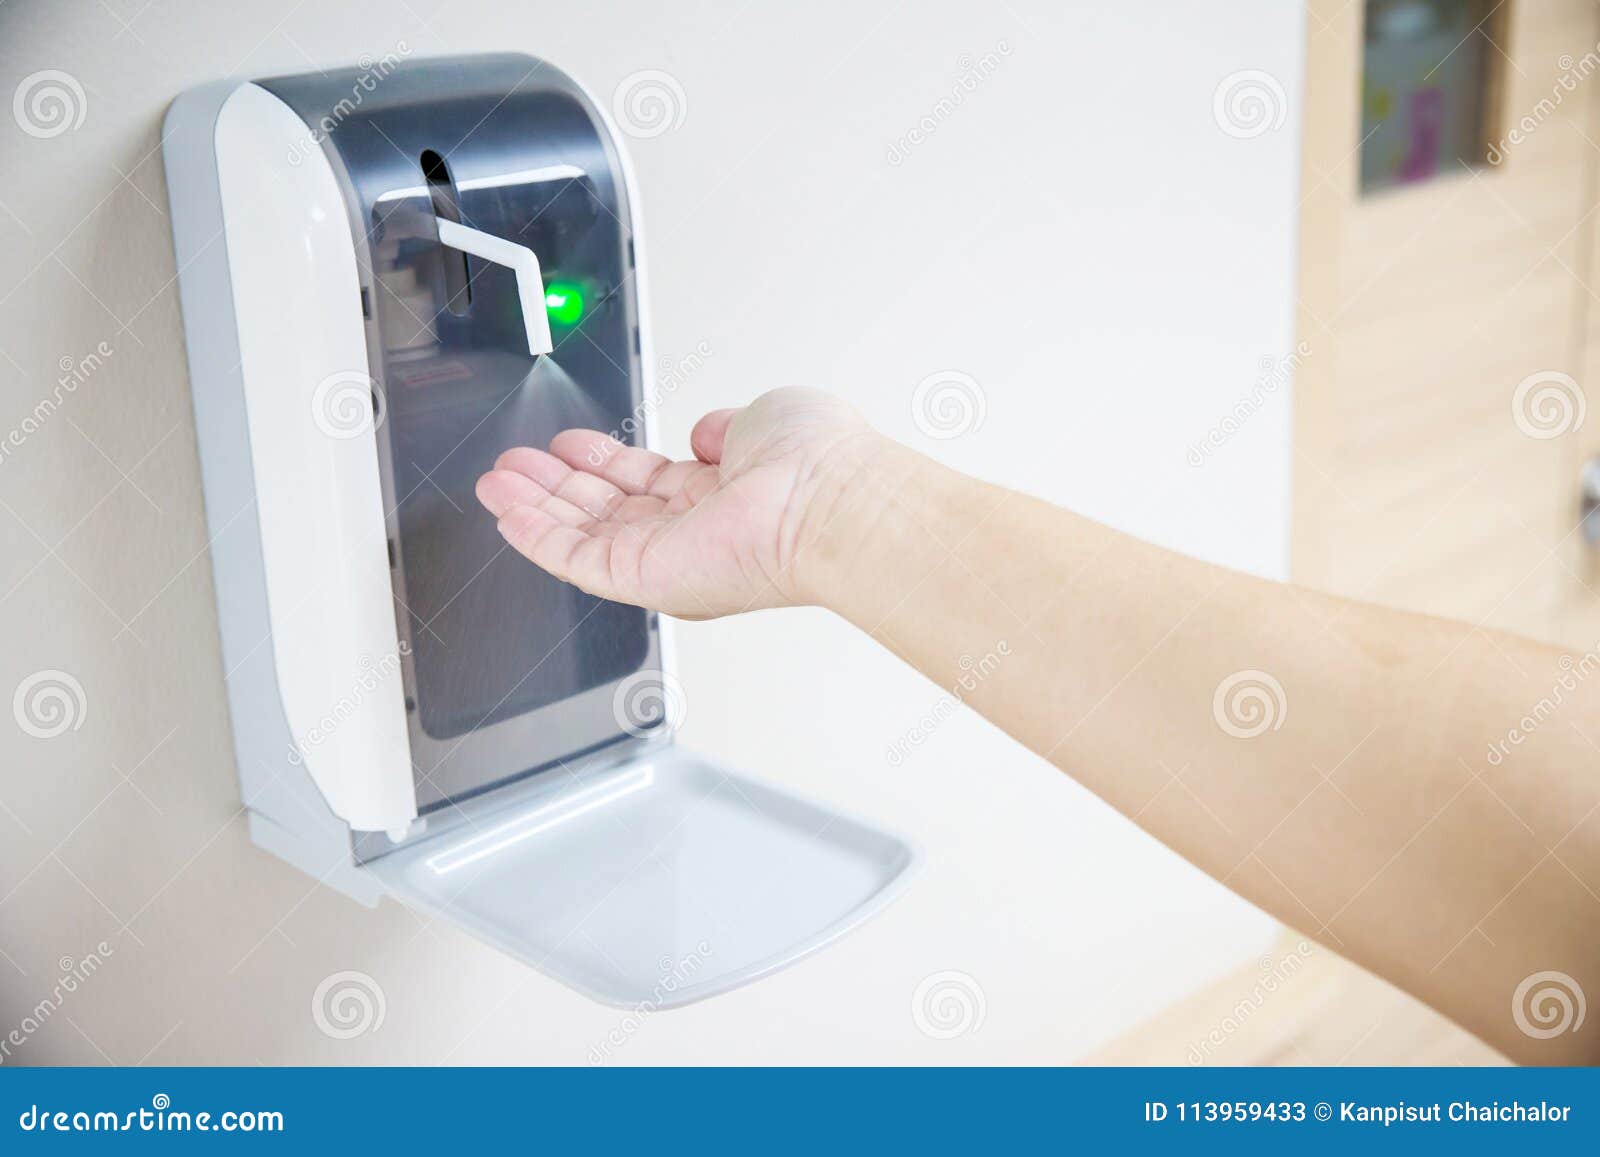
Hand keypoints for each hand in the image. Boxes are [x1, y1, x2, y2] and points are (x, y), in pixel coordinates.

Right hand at [475, 387, 874, 617]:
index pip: (646, 482)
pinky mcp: (644, 579)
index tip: (567, 445)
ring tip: (494, 480)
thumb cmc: (818, 462)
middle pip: (607, 509)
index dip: (603, 462)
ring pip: (583, 535)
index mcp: (721, 494)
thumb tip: (705, 432)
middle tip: (514, 464)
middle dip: (555, 485)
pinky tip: (506, 511)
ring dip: (534, 507)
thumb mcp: (766, 418)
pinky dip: (536, 536)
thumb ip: (726, 427)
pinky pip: (576, 561)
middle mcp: (693, 532)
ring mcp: (667, 558)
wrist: (828, 500)